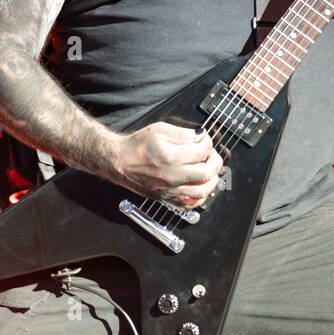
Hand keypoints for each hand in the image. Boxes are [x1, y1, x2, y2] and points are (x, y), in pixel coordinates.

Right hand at [107, 121, 223, 207]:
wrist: (118, 162)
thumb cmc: (137, 146)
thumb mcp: (160, 130)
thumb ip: (184, 133)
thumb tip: (202, 137)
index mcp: (169, 157)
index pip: (201, 152)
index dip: (208, 144)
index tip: (205, 140)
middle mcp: (170, 177)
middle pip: (206, 173)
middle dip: (214, 161)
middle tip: (211, 154)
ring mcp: (169, 191)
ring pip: (201, 192)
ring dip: (212, 180)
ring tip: (211, 170)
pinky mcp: (166, 199)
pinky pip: (190, 204)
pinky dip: (201, 196)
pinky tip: (202, 185)